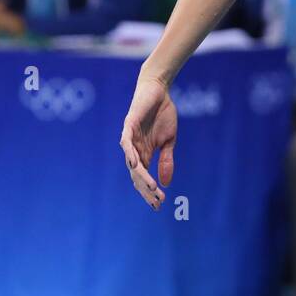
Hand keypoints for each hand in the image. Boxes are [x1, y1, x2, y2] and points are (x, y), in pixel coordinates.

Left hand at [120, 74, 176, 209]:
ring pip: (132, 162)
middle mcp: (134, 150)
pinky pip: (126, 142)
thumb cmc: (162, 114)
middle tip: (156, 202)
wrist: (159, 90)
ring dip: (141, 176)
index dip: (149, 192)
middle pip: (136, 175)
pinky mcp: (128, 125)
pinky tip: (135, 163)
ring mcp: (130, 138)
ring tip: (151, 188)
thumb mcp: (169, 141)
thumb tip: (166, 183)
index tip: (158, 205)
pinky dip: (130, 153)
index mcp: (144, 154)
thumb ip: (166, 160)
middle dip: (146, 189)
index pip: (143, 178)